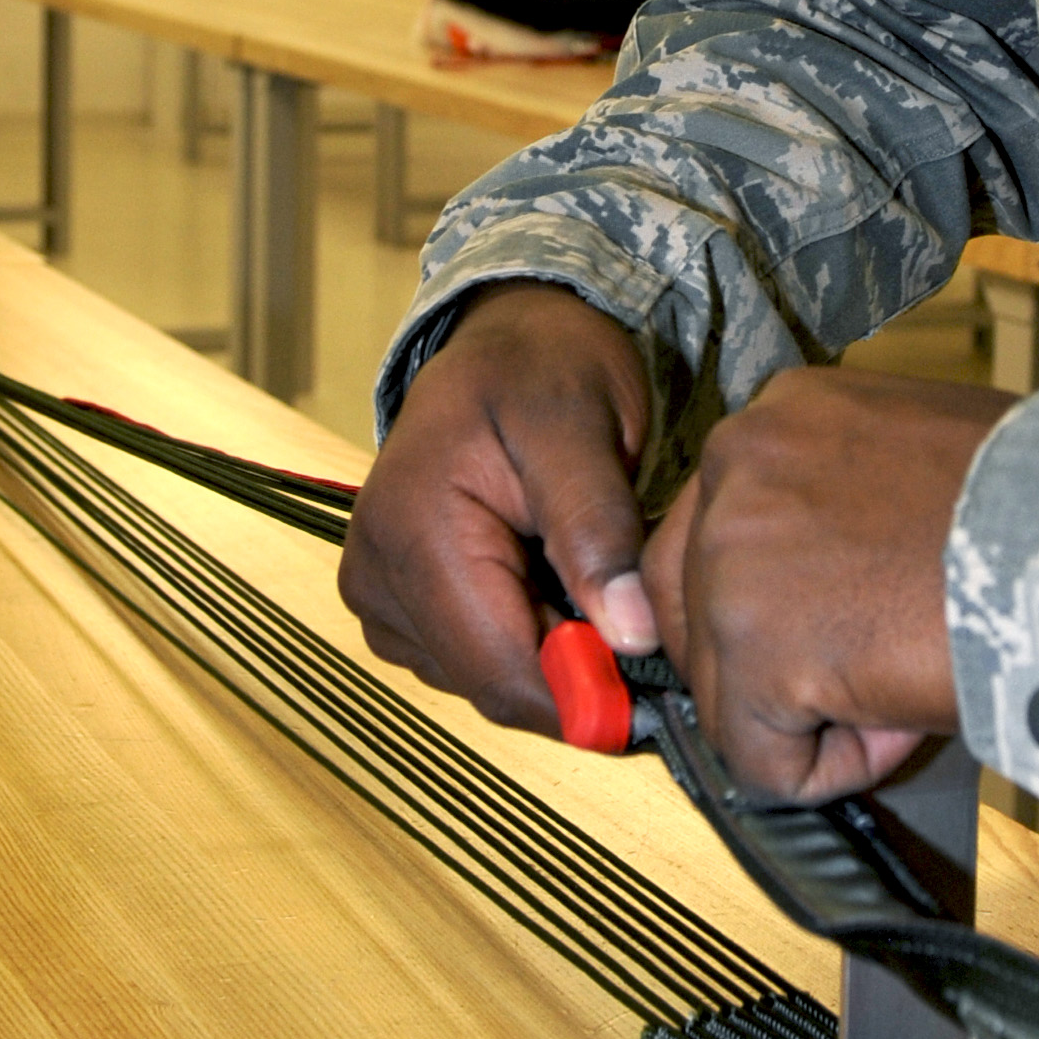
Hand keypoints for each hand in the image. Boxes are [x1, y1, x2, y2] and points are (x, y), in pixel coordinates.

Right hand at [341, 285, 656, 733]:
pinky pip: (467, 661)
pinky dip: (523, 638)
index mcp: (412, 530)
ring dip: (551, 654)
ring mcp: (376, 595)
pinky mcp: (390, 605)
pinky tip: (548, 580)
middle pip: (491, 685)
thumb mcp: (584, 429)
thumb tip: (631, 636)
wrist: (504, 343)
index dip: (587, 695)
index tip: (662, 686)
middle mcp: (375, 575)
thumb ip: (599, 531)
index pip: (500, 669)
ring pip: (484, 681)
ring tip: (586, 576)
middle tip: (640, 619)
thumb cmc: (544, 368)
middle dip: (575, 674)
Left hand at [641, 370, 1013, 799]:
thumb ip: (845, 496)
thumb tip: (825, 573)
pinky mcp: (755, 649)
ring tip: (906, 690)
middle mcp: (735, 471)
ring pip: (725, 691)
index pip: (716, 532)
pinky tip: (901, 723)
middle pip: (689, 607)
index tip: (847, 621)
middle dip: (766, 663)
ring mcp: (733, 561)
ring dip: (810, 713)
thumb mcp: (918, 452)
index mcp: (778, 417)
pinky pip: (762, 760)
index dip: (778, 600)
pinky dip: (828, 769)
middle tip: (864, 674)